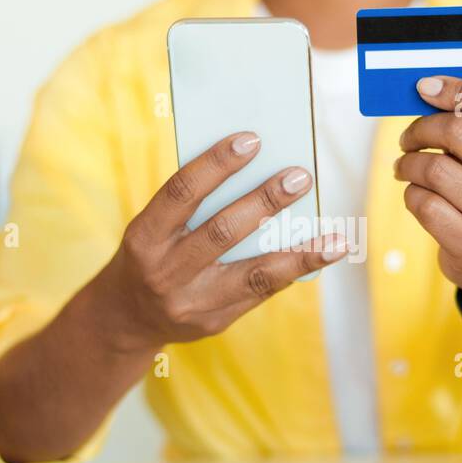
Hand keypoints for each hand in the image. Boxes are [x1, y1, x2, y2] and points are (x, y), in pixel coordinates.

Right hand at [100, 132, 345, 352]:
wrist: (126, 318)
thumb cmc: (150, 255)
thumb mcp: (153, 228)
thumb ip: (192, 206)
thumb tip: (254, 171)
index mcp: (144, 238)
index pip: (181, 193)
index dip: (216, 164)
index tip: (252, 140)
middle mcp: (165, 272)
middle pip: (221, 232)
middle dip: (264, 201)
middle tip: (299, 176)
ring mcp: (190, 302)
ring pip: (253, 272)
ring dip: (299, 252)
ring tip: (335, 235)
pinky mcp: (214, 322)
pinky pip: (261, 292)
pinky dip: (295, 271)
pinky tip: (324, 254)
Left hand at [394, 75, 461, 331]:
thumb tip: (430, 89)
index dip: (460, 89)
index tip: (426, 87)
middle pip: (459, 133)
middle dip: (421, 129)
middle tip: (408, 137)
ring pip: (435, 169)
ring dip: (409, 163)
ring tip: (405, 166)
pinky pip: (424, 203)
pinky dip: (410, 193)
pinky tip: (415, 193)